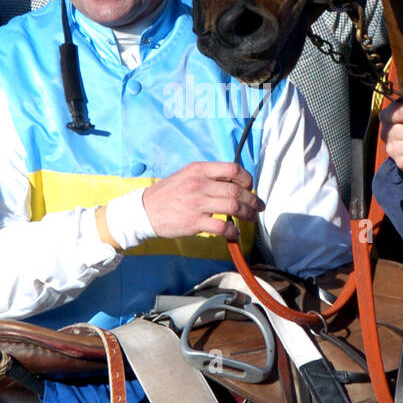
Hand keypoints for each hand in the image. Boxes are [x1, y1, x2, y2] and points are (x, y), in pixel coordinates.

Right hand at [142, 161, 263, 242]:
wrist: (144, 211)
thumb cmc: (168, 193)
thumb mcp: (186, 175)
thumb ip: (208, 176)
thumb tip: (233, 183)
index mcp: (199, 170)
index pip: (232, 169)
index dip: (246, 178)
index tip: (250, 187)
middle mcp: (199, 184)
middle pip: (236, 191)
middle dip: (252, 200)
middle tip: (258, 206)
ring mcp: (197, 204)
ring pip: (233, 207)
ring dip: (247, 214)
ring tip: (252, 218)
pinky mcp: (194, 222)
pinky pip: (221, 227)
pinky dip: (232, 231)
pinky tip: (234, 233)